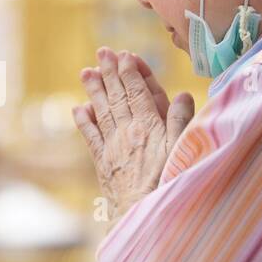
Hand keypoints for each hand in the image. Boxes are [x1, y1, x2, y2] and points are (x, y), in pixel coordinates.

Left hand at [73, 47, 194, 220]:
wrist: (142, 210)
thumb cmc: (168, 181)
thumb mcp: (182, 149)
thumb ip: (181, 120)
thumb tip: (183, 94)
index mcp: (148, 125)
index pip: (137, 91)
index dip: (130, 72)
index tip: (125, 55)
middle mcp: (126, 131)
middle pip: (117, 96)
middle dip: (109, 72)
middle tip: (102, 51)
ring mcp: (112, 145)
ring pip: (101, 110)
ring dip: (94, 89)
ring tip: (86, 71)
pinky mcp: (102, 161)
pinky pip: (90, 136)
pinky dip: (83, 120)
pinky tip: (78, 107)